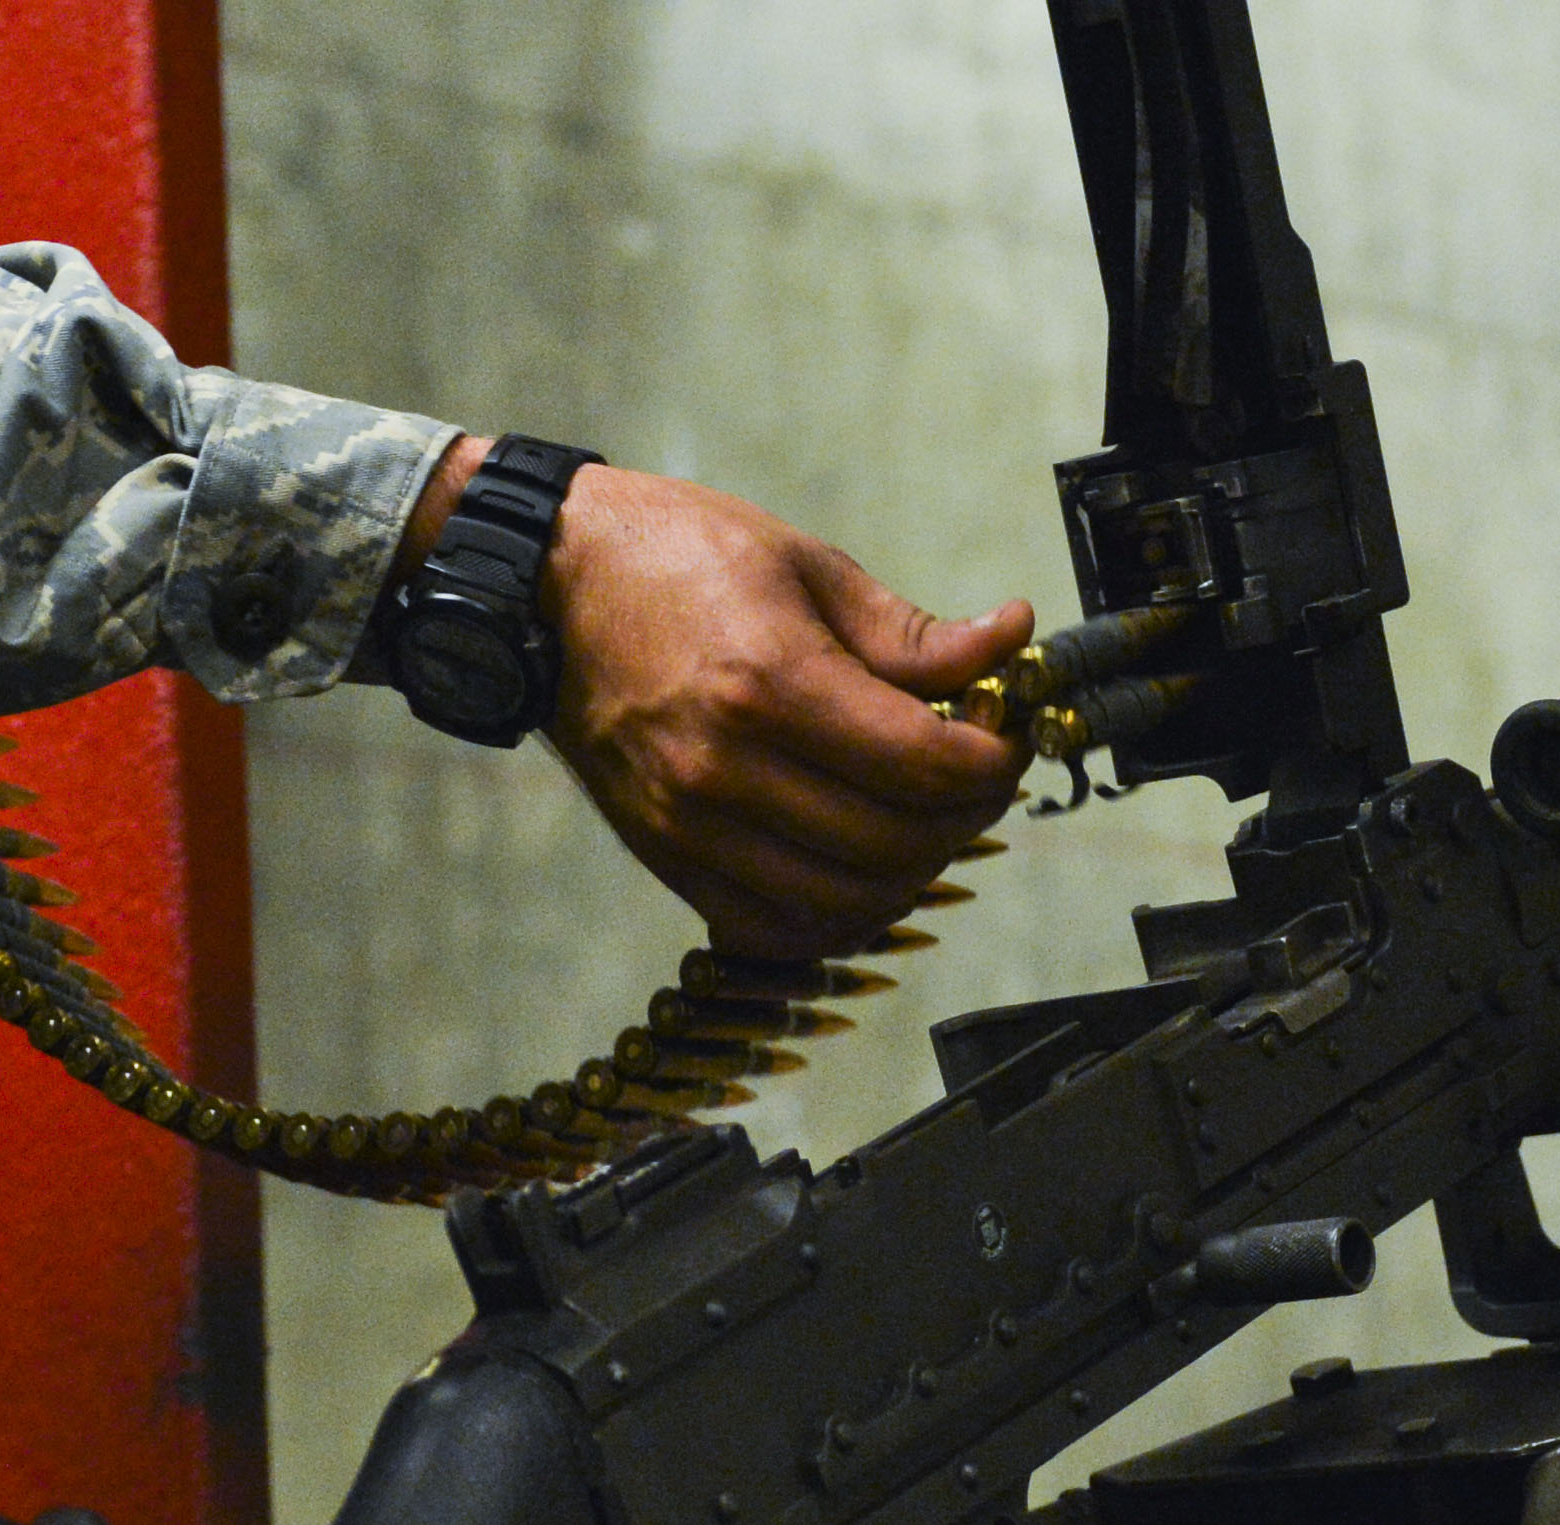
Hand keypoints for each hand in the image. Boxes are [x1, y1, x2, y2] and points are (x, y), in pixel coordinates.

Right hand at [485, 451, 1030, 959]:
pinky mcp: (666, 859)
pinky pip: (776, 930)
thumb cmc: (675, 559)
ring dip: (909, 875)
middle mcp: (724, 768)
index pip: (926, 767)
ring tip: (920, 820)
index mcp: (768, 681)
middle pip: (897, 844)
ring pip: (844, 905)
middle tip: (974, 775)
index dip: (994, 762)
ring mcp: (689, 826)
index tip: (1004, 735)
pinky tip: (855, 864)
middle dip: (965, 816)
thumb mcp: (804, 566)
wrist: (549, 588)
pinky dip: (836, 914)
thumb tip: (1010, 641)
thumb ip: (911, 633)